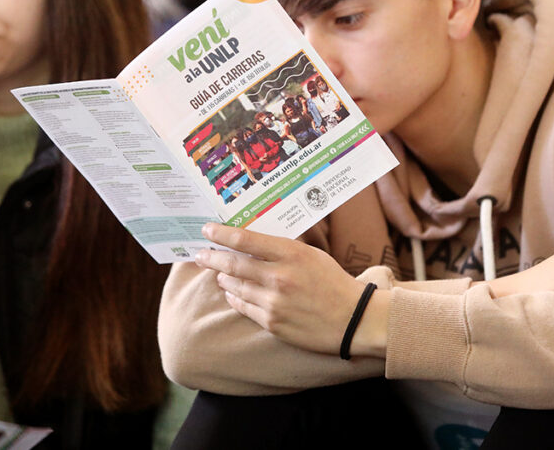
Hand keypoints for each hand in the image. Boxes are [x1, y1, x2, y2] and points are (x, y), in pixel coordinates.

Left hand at [195, 223, 378, 354]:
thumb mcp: (311, 254)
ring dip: (222, 278)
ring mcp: (274, 303)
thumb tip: (253, 239)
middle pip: (232, 264)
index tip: (207, 229)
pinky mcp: (272, 323)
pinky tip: (232, 292)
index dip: (221, 233)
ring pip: (234, 287)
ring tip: (218, 273)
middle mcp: (279, 277)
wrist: (354, 320)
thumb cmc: (333, 282)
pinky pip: (243, 307)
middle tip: (200, 254)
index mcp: (291, 254)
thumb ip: (283, 248)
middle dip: (211, 257)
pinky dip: (234, 297)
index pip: (246, 239)